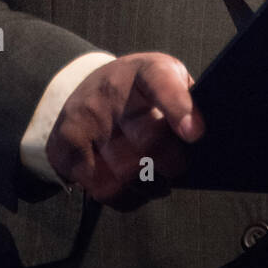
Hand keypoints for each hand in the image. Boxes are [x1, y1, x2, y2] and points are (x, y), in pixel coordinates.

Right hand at [46, 52, 205, 204]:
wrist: (86, 89)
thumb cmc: (138, 91)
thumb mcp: (166, 78)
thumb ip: (187, 99)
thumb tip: (202, 136)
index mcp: (144, 70)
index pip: (160, 82)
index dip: (178, 107)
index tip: (194, 133)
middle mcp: (110, 92)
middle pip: (149, 142)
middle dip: (172, 164)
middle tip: (177, 167)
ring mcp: (84, 119)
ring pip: (126, 174)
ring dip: (150, 187)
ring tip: (157, 181)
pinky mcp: (66, 147)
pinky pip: (104, 190)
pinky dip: (126, 197)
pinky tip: (131, 186)